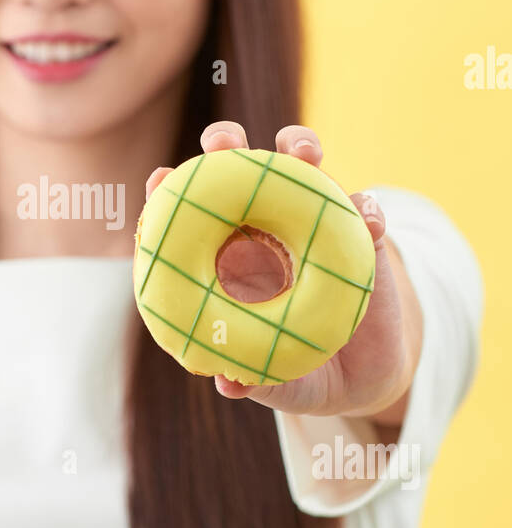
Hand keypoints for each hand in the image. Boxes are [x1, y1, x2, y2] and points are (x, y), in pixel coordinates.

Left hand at [145, 121, 419, 420]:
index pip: (192, 210)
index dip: (173, 189)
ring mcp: (315, 222)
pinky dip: (366, 208)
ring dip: (300, 147)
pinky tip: (368, 219)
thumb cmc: (295, 367)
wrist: (358, 377)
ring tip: (302, 154)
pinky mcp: (363, 234)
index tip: (158, 179)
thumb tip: (229, 384)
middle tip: (223, 145)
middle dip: (225, 142)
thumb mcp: (275, 377)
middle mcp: (265, 226)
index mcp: (226, 253)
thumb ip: (252, 376)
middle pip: (240, 166)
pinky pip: (366, 210)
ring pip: (304, 166)